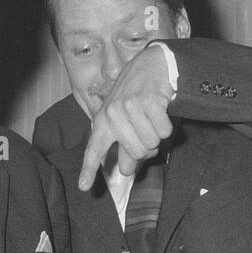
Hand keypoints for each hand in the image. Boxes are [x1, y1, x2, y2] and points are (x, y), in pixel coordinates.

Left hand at [78, 46, 173, 190]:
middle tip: (148, 129)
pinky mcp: (148, 101)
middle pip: (137, 152)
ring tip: (153, 116)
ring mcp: (129, 107)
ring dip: (158, 133)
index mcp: (103, 121)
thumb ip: (125, 146)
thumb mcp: (125, 119)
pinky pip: (164, 131)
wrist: (151, 64)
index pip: (94, 149)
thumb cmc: (137, 96)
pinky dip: (167, 124)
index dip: (89, 170)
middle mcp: (112, 114)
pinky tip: (161, 109)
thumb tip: (127, 170)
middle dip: (148, 146)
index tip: (84, 188)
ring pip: (152, 142)